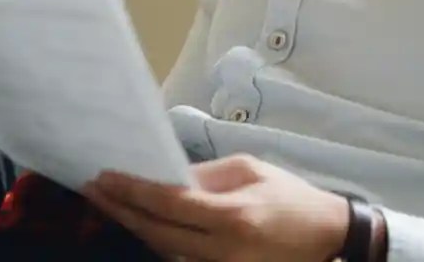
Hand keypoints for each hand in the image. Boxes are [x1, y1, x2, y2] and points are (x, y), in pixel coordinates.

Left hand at [82, 153, 348, 261]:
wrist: (329, 238)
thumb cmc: (291, 197)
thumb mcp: (250, 170)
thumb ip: (205, 175)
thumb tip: (164, 176)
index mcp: (232, 216)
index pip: (169, 204)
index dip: (133, 191)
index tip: (104, 177)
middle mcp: (222, 250)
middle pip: (157, 234)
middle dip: (122, 210)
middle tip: (94, 190)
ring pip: (164, 253)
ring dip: (135, 228)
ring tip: (109, 203)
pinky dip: (159, 244)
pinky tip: (141, 225)